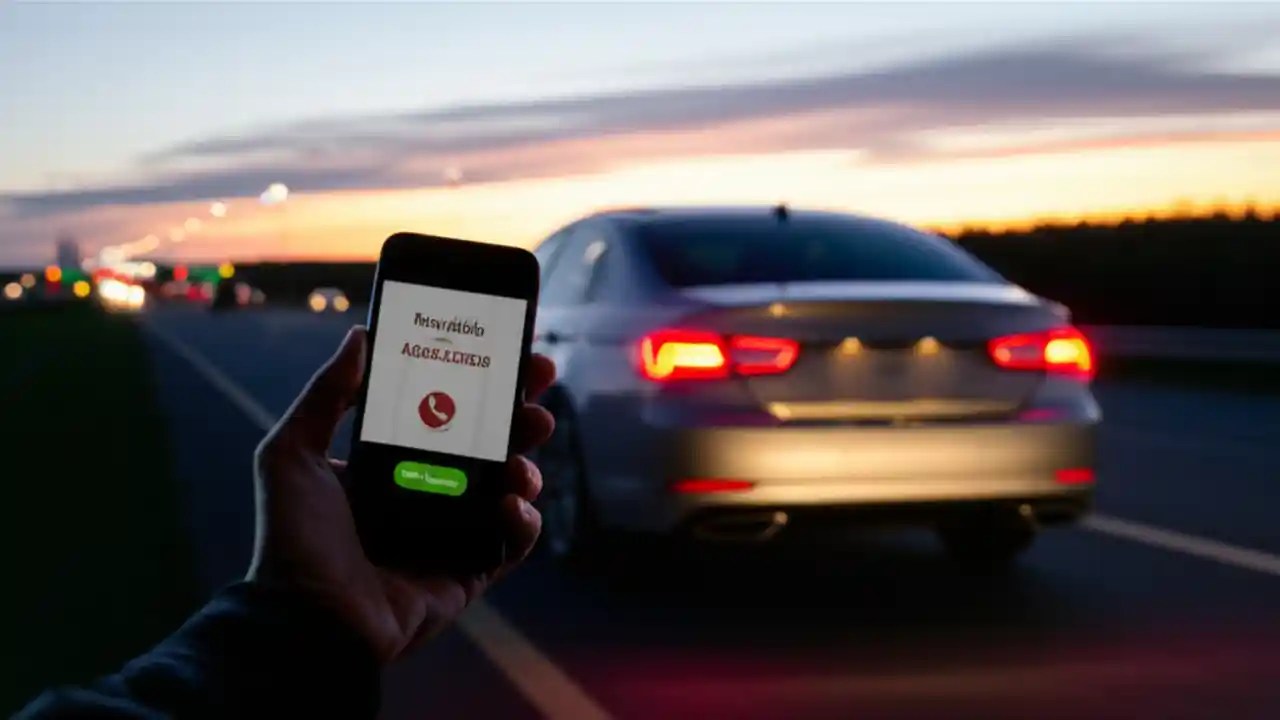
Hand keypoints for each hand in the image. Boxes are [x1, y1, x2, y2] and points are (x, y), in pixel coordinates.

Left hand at [247, 327, 554, 663]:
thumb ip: (325, 394)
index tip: (504, 347)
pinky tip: (510, 505)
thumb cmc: (292, 540)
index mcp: (387, 463)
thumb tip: (360, 334)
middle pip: (488, 442)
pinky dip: (523, 521)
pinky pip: (514, 542)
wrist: (307, 621)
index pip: (444, 411)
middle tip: (537, 382)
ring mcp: (452, 533)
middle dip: (519, 409)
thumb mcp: (290, 454)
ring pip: (510, 486)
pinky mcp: (471, 572)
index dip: (477, 380)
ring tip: (520, 457)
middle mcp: (424, 493)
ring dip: (527, 463)